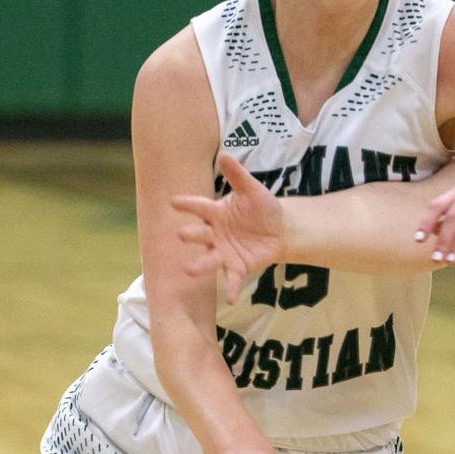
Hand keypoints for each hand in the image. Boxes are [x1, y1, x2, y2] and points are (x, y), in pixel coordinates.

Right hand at [172, 152, 282, 303]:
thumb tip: (224, 154)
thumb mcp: (253, 191)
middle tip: (181, 234)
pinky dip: (230, 289)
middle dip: (191, 235)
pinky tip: (229, 299)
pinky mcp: (237, 267)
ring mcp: (224, 252)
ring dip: (199, 265)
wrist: (281, 230)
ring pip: (209, 259)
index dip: (187, 205)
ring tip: (189, 270)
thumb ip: (238, 176)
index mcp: (216, 213)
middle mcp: (215, 234)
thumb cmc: (262, 208)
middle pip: (200, 235)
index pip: (200, 207)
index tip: (174, 201)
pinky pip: (231, 279)